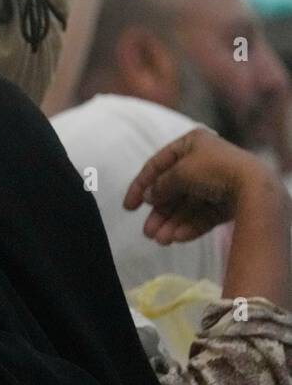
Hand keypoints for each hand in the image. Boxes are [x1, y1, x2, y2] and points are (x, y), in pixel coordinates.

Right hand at [124, 128, 281, 244]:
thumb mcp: (179, 172)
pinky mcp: (228, 202)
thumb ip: (160, 185)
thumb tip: (150, 196)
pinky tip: (177, 238)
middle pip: (173, 190)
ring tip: (161, 241)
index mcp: (192, 144)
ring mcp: (217, 183)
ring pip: (187, 206)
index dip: (140, 186)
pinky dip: (189, 226)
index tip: (129, 207)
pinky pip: (203, 215)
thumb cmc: (213, 170)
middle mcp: (204, 162)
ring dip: (172, 223)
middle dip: (160, 213)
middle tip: (148, 232)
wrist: (255, 187)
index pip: (158, 165)